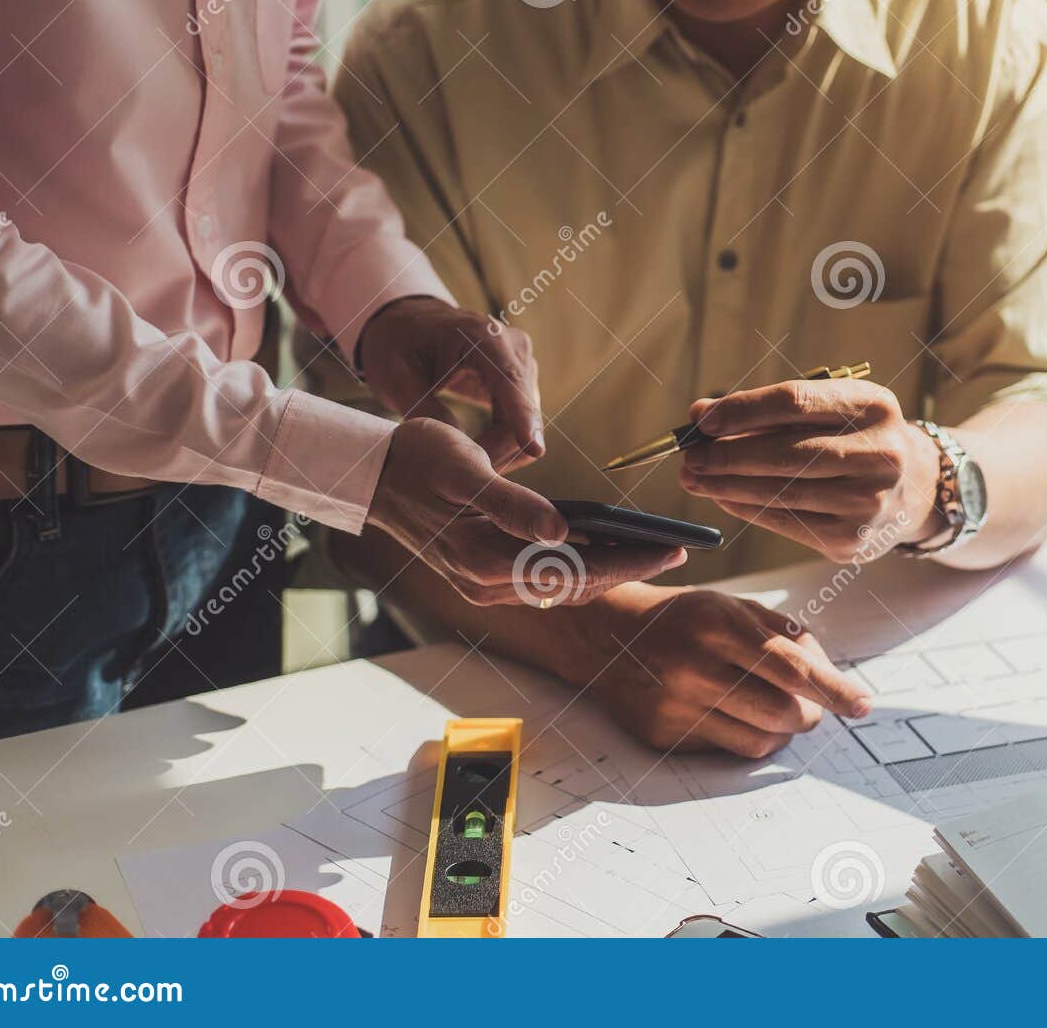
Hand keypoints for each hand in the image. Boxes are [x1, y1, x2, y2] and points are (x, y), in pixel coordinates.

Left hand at [358, 296, 542, 471]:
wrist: (408, 323)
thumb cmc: (398, 344)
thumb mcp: (397, 377)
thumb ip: (425, 411)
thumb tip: (458, 453)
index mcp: (482, 336)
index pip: (510, 380)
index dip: (523, 417)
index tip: (535, 451)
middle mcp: (513, 347)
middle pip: (522, 410)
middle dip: (500, 449)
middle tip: (465, 479)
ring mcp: (522, 365)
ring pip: (526, 422)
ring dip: (502, 450)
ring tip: (466, 469)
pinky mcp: (521, 382)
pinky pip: (522, 422)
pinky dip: (504, 443)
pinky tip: (479, 458)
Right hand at [367, 418, 686, 605]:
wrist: (369, 473)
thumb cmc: (418, 458)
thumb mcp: (466, 469)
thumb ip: (512, 505)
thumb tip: (561, 532)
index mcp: (486, 559)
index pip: (575, 571)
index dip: (627, 561)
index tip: (671, 550)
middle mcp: (485, 583)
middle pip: (574, 586)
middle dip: (629, 568)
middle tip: (678, 552)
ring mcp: (481, 584)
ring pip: (561, 588)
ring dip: (608, 571)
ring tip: (651, 551)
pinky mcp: (480, 577)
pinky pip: (542, 581)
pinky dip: (578, 569)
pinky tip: (604, 549)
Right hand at [564, 587, 871, 757]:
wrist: (608, 636)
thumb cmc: (686, 619)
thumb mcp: (734, 605)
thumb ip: (786, 634)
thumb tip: (831, 677)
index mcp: (718, 622)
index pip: (791, 667)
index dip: (833, 690)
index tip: (863, 705)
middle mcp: (694, 664)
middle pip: (782, 711)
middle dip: (810, 714)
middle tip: (812, 708)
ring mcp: (675, 703)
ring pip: (760, 741)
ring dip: (782, 733)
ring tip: (776, 712)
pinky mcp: (663, 734)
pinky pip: (727, 751)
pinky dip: (746, 738)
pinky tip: (737, 717)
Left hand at [678, 380, 942, 562]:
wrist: (914, 489)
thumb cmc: (857, 438)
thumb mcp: (831, 408)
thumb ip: (770, 409)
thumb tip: (699, 415)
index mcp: (873, 407)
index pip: (794, 402)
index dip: (741, 411)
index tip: (701, 419)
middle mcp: (879, 454)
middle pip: (784, 453)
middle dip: (726, 455)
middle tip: (689, 455)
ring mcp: (868, 502)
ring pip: (781, 492)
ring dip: (728, 485)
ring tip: (695, 478)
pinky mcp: (852, 540)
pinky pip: (786, 522)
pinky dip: (748, 508)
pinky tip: (724, 496)